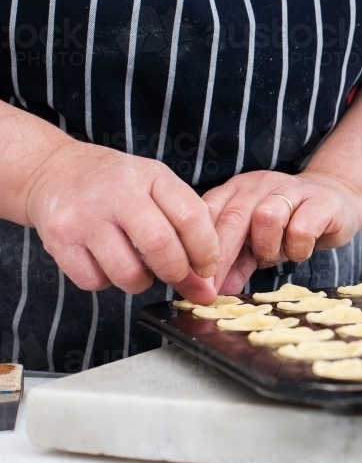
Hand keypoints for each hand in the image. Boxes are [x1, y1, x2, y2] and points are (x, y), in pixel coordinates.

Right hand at [25, 141, 219, 302]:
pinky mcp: (58, 241)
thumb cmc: (117, 185)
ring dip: (142, 282)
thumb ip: (187, 230)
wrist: (53, 171)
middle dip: (177, 272)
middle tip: (176, 275)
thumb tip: (205, 291)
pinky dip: (107, 282)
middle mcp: (116, 193)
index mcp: (151, 176)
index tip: (206, 266)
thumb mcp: (156, 188)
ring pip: (127, 272)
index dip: (206, 250)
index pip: (191, 216)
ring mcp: (84, 217)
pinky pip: (94, 281)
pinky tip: (108, 263)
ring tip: (140, 268)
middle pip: (160, 245)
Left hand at [203, 170, 361, 292]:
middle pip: (233, 217)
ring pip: (266, 218)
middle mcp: (261, 184)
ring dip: (267, 248)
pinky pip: (302, 229)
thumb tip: (215, 290)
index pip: (208, 214)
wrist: (338, 201)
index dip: (198, 249)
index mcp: (238, 189)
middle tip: (216, 288)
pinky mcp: (322, 201)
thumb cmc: (292, 224)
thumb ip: (236, 263)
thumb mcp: (258, 243)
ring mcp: (292, 189)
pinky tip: (300, 251)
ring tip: (275, 256)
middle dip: (222, 257)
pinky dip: (297, 249)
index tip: (194, 283)